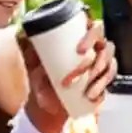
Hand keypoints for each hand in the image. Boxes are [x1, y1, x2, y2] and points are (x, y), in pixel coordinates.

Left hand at [19, 15, 116, 132]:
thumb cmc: (40, 78)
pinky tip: (92, 96)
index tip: (80, 50)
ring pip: (110, 66)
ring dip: (100, 77)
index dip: (92, 36)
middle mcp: (95, 50)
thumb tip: (22, 34)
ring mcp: (100, 67)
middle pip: (106, 47)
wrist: (43, 104)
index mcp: (81, 38)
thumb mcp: (32, 63)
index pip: (95, 28)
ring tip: (86, 89)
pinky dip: (102, 90)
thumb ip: (28, 49)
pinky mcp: (102, 84)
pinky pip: (108, 85)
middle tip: (79, 73)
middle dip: (95, 61)